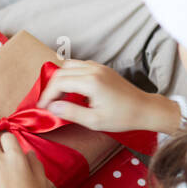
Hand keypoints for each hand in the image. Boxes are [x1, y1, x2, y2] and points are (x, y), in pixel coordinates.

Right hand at [38, 60, 181, 134]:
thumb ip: (71, 112)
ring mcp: (99, 67)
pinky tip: (70, 90)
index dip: (47, 95)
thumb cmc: (122, 117)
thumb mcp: (94, 121)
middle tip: (47, 104)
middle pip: (61, 72)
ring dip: (59, 79)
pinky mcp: (102, 68)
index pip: (59, 83)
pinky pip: (79, 66)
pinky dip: (70, 75)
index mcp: (91, 82)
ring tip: (57, 97)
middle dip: (51, 88)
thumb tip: (51, 107)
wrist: (144, 109)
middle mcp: (93, 70)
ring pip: (69, 66)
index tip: (42, 108)